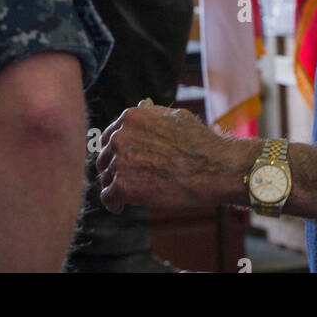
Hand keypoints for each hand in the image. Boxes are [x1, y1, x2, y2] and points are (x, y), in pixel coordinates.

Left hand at [96, 105, 254, 213]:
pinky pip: (108, 197)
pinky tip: (120, 207)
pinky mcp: (123, 186)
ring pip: (105, 177)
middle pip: (104, 157)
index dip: (114, 152)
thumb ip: (152, 115)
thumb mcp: (174, 116)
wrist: (212, 167)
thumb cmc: (200, 143)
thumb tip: (143, 108)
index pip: (109, 136)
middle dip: (112, 169)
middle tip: (122, 181)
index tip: (121, 162)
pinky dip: (113, 204)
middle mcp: (120, 136)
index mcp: (130, 117)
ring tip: (124, 196)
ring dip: (114, 186)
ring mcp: (120, 160)